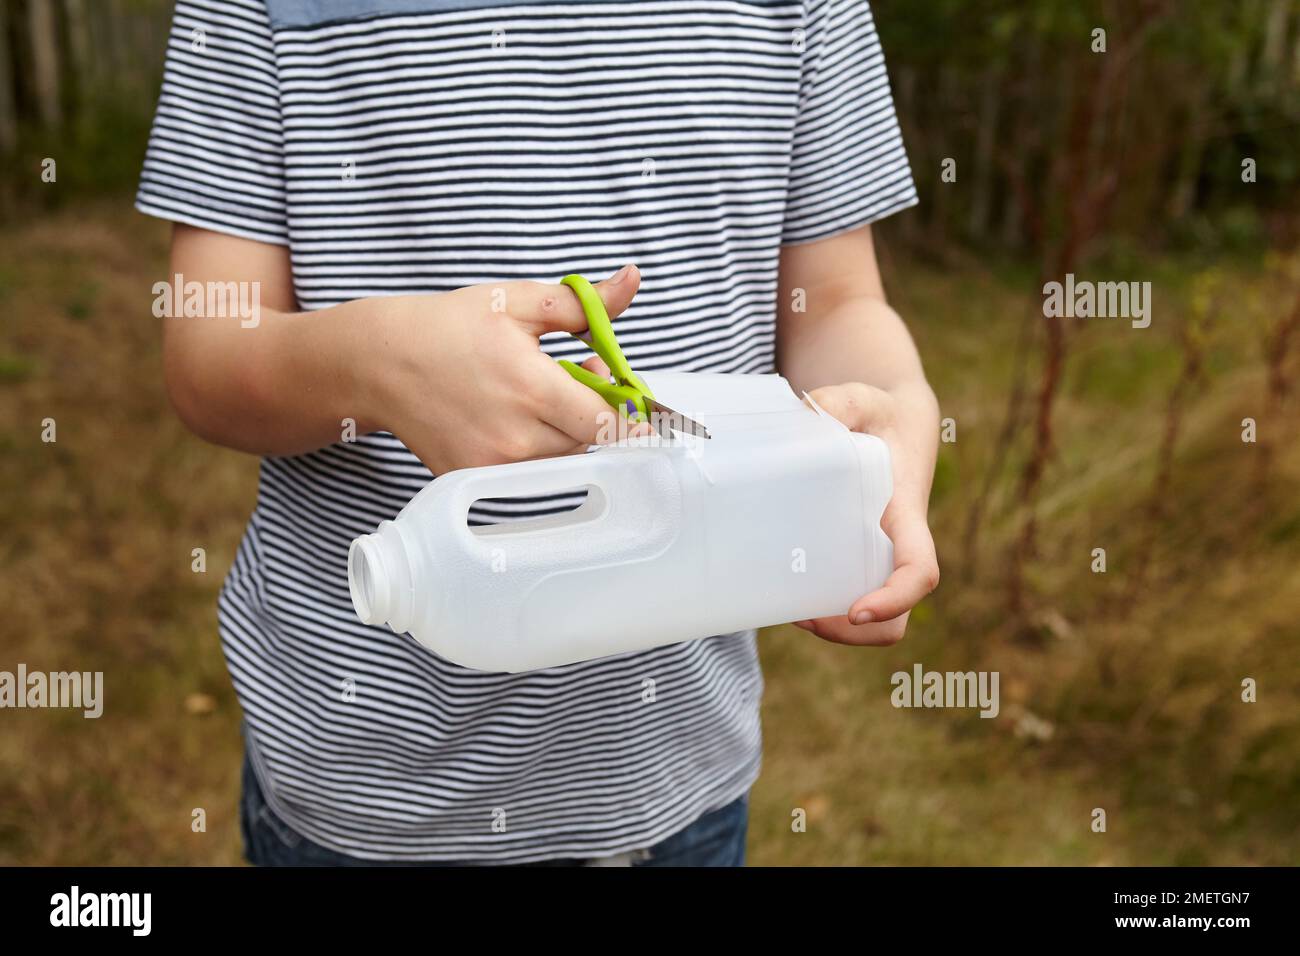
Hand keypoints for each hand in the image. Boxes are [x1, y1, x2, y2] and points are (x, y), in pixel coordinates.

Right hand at [365, 265, 651, 473]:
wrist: (380, 363)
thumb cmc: (450, 327)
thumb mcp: (518, 302)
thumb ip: (583, 304)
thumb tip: (632, 280)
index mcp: (532, 388)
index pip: (608, 424)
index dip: (631, 417)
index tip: (644, 410)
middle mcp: (516, 436)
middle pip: (588, 441)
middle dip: (592, 410)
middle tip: (571, 374)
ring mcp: (493, 465)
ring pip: (560, 457)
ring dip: (563, 429)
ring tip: (536, 392)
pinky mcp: (474, 480)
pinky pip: (526, 471)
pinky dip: (531, 447)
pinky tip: (507, 415)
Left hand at [793, 383, 939, 645]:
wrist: (890, 421)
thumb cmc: (878, 413)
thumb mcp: (864, 399)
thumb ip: (841, 401)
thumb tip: (806, 412)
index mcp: (905, 515)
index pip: (919, 571)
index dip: (895, 599)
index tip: (857, 610)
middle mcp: (894, 547)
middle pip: (897, 620)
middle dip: (854, 633)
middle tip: (805, 616)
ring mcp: (875, 559)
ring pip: (871, 624)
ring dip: (833, 630)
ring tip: (787, 607)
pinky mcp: (854, 559)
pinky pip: (845, 601)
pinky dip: (818, 610)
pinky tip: (782, 588)